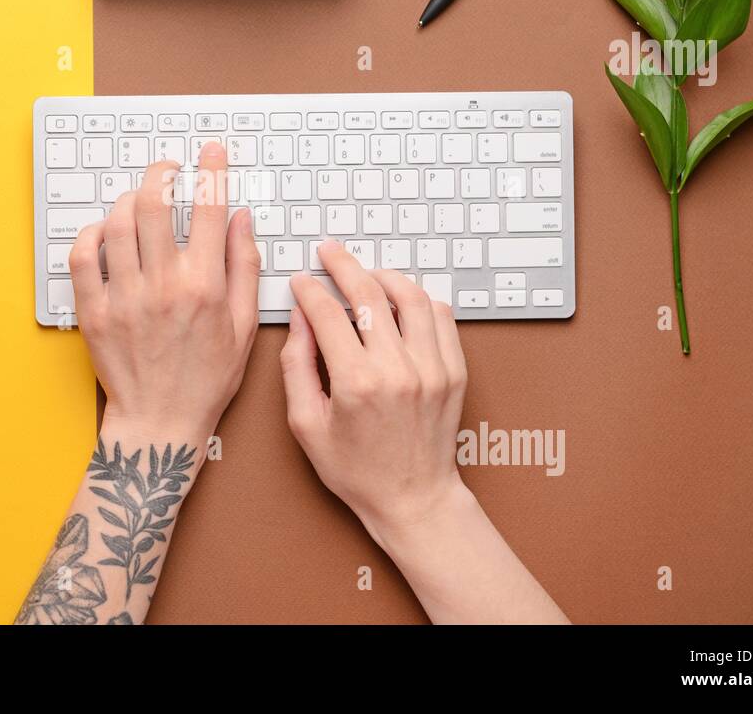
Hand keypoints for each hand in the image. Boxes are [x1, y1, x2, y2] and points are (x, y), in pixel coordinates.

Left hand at [69, 142, 260, 440]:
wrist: (160, 421)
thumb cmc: (206, 378)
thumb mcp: (244, 325)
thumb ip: (244, 266)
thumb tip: (241, 218)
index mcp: (204, 286)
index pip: (209, 209)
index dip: (213, 171)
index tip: (212, 153)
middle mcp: (162, 286)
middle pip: (155, 203)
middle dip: (163, 173)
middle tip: (169, 170)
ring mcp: (124, 297)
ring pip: (118, 222)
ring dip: (130, 200)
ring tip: (140, 201)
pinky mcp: (94, 311)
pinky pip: (83, 256)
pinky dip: (93, 234)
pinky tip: (107, 233)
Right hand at [279, 240, 469, 547]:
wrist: (413, 499)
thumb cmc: (356, 469)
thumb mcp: (306, 424)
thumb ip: (297, 365)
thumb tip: (300, 318)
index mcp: (356, 383)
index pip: (327, 313)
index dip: (309, 290)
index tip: (300, 281)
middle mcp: (398, 369)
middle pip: (368, 293)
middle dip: (343, 265)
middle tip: (329, 253)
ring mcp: (432, 368)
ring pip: (411, 296)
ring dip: (384, 276)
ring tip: (366, 274)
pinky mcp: (454, 372)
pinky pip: (442, 317)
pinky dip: (420, 299)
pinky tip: (400, 300)